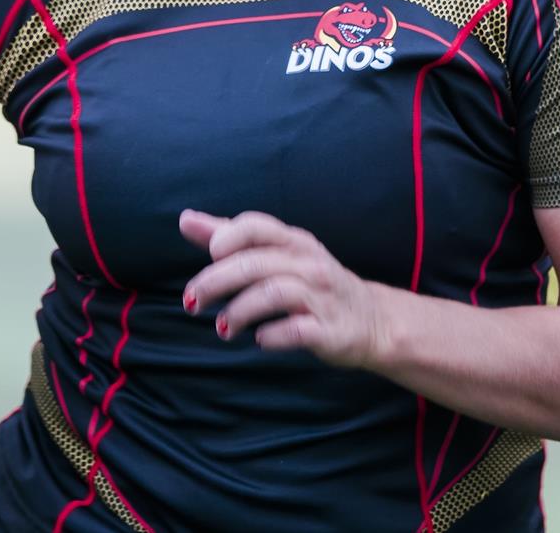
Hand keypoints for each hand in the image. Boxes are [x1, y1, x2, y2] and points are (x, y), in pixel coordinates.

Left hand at [179, 209, 390, 367]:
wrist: (373, 320)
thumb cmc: (314, 283)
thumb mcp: (278, 254)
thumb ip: (231, 237)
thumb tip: (186, 220)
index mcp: (294, 242)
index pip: (255, 226)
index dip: (225, 238)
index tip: (209, 257)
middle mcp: (309, 264)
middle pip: (254, 264)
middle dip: (215, 282)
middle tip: (192, 302)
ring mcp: (322, 297)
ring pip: (273, 294)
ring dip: (239, 312)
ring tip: (223, 328)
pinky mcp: (330, 330)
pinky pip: (296, 330)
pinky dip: (272, 335)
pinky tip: (260, 340)